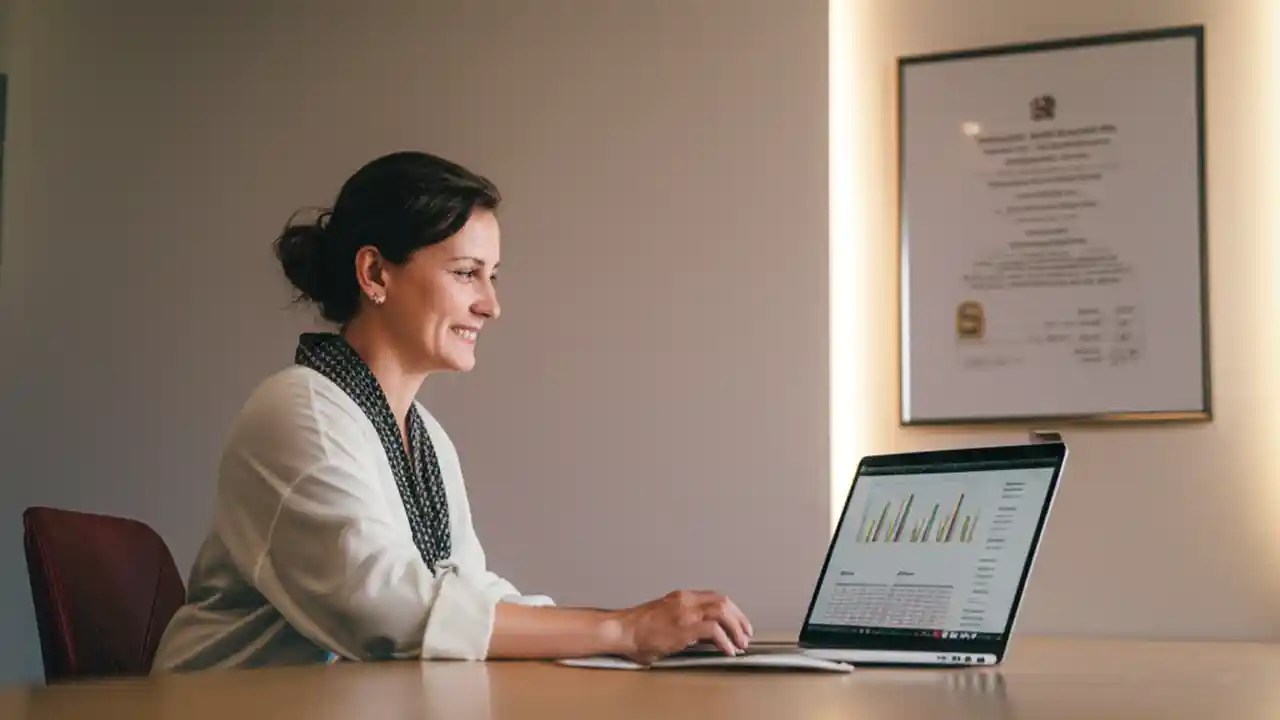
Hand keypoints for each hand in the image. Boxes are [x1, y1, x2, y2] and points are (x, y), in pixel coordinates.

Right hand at [615, 590, 753, 663]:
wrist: (622, 630)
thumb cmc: (639, 629)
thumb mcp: (666, 618)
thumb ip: (687, 621)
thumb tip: (707, 636)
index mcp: (682, 596)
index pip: (716, 597)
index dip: (732, 610)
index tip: (739, 623)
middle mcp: (686, 600)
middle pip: (723, 601)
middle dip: (739, 618)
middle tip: (746, 634)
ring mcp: (686, 612)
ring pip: (722, 611)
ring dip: (735, 629)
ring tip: (740, 643)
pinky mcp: (684, 627)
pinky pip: (714, 630)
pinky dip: (725, 640)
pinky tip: (727, 650)